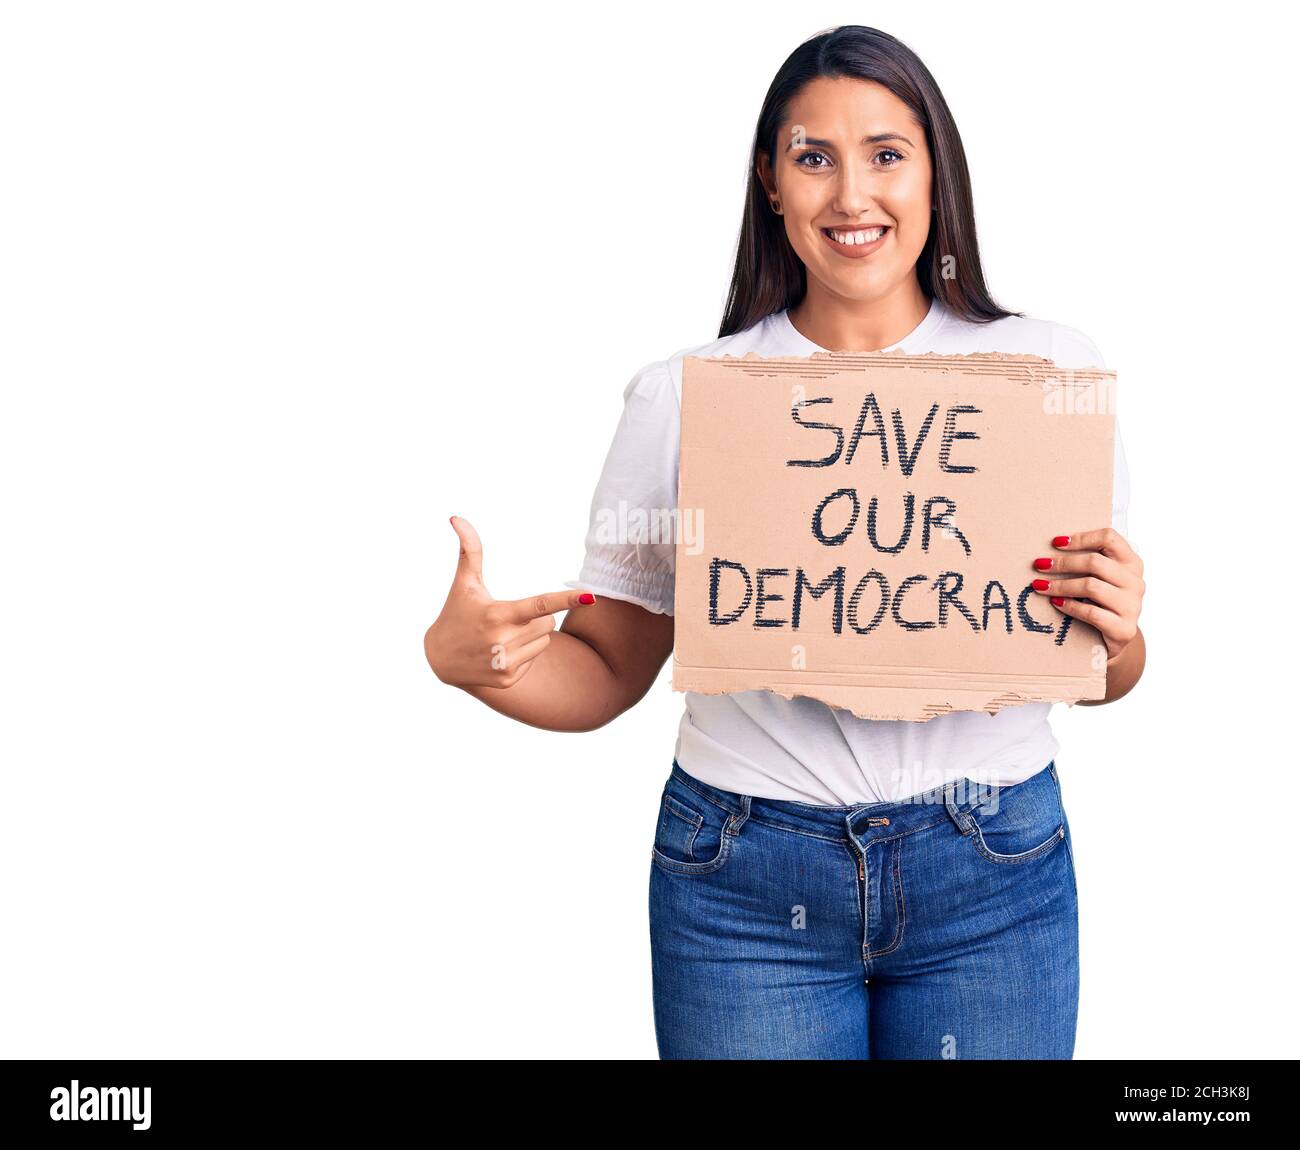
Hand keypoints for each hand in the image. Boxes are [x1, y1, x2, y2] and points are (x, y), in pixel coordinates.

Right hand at [424, 515, 594, 688]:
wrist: (438, 659)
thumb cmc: (457, 613)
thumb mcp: (464, 583)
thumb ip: (469, 549)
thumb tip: (457, 517)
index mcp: (498, 614)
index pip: (539, 604)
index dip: (567, 599)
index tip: (591, 596)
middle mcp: (503, 641)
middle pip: (548, 621)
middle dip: (535, 617)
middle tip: (507, 618)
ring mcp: (506, 663)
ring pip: (545, 640)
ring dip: (531, 635)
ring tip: (502, 636)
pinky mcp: (508, 679)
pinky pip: (536, 658)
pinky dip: (524, 653)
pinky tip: (500, 652)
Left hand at [1031, 528, 1144, 661]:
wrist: (1117, 638)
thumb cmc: (1103, 601)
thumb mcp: (1102, 578)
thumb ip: (1088, 562)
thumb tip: (1051, 548)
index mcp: (1131, 562)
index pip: (1109, 538)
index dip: (1081, 538)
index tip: (1055, 543)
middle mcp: (1135, 582)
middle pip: (1095, 562)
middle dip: (1063, 563)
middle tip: (1039, 565)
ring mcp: (1132, 606)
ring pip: (1091, 587)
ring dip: (1061, 585)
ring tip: (1041, 586)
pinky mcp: (1123, 628)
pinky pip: (1091, 612)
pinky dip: (1070, 606)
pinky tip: (1055, 603)